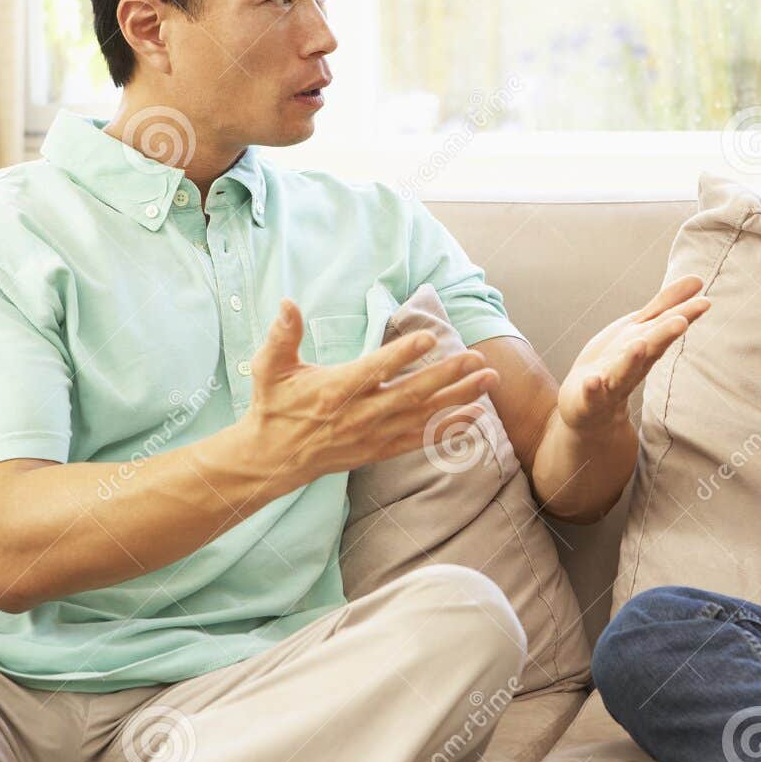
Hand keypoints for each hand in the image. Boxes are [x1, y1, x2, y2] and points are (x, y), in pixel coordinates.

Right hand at [243, 298, 499, 481]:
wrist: (272, 458)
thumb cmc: (274, 405)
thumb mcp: (271, 367)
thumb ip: (283, 335)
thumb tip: (288, 303)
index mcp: (336, 390)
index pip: (375, 370)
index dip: (402, 354)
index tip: (429, 337)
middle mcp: (360, 415)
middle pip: (411, 394)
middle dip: (448, 376)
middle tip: (478, 358)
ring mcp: (373, 435)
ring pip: (424, 417)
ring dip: (460, 399)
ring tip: (490, 381)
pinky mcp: (380, 450)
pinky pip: (421, 440)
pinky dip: (450, 429)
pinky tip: (477, 415)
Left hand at [558, 275, 711, 431]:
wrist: (591, 408)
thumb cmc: (617, 363)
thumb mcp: (641, 329)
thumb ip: (665, 306)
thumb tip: (697, 280)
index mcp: (645, 346)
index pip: (666, 328)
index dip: (684, 315)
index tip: (705, 302)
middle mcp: (633, 364)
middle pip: (650, 349)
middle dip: (664, 335)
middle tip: (681, 321)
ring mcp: (611, 383)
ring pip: (623, 372)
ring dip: (631, 360)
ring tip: (639, 346)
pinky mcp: (589, 399)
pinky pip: (591, 395)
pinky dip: (592, 389)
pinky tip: (592, 380)